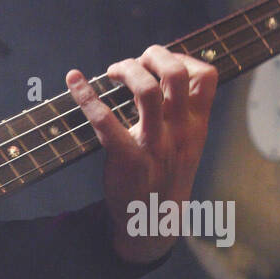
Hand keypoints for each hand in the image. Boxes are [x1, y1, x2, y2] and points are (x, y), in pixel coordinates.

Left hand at [65, 47, 217, 262]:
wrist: (153, 224)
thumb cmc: (165, 175)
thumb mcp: (186, 143)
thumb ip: (180, 111)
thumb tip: (160, 70)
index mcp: (196, 125)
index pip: (206, 76)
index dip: (182, 57)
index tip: (159, 61)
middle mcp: (179, 131)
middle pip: (175, 74)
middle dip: (152, 55)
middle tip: (134, 62)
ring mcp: (154, 144)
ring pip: (146, 90)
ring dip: (126, 69)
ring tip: (112, 72)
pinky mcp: (127, 158)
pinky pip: (104, 120)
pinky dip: (85, 95)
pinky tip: (73, 80)